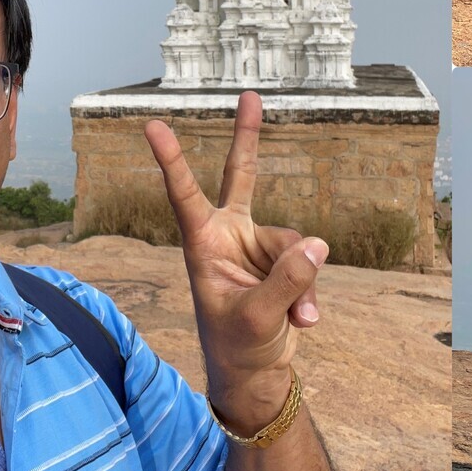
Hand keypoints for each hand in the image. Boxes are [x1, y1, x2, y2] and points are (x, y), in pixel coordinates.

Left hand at [145, 92, 327, 430]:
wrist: (256, 375)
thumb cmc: (238, 348)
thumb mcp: (257, 318)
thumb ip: (287, 280)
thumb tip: (318, 244)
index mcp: (204, 246)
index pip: (185, 197)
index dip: (172, 161)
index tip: (153, 125)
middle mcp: (229, 236)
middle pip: (241, 177)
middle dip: (247, 138)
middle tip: (249, 95)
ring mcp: (258, 247)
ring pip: (295, 241)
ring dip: (302, 281)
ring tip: (296, 317)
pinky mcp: (284, 262)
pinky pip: (310, 261)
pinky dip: (311, 292)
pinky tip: (305, 320)